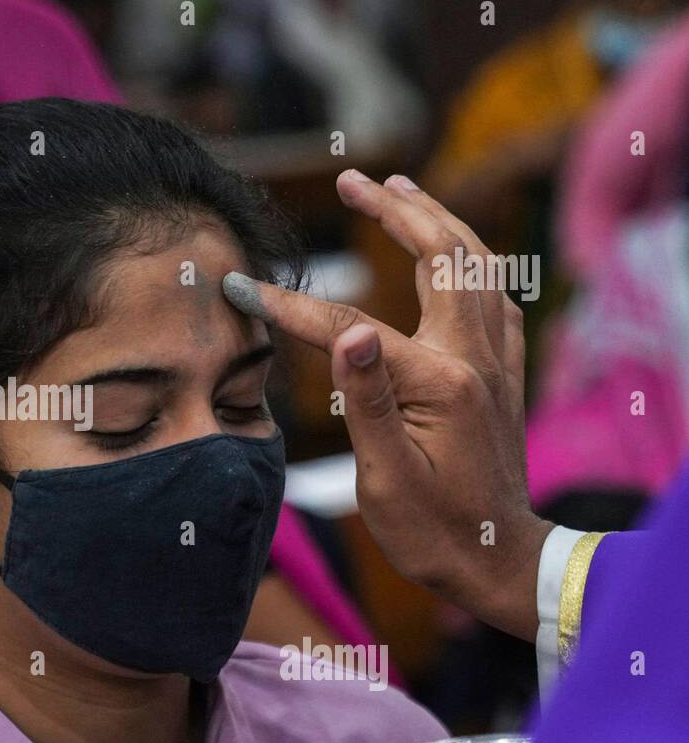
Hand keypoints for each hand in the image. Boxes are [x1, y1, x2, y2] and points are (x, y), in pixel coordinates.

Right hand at [223, 170, 551, 638]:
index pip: (349, 327)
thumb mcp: (386, 478)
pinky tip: (454, 254)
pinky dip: (471, 257)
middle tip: (352, 179)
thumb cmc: (434, 532)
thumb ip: (368, 400)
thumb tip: (346, 332)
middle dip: (395, 209)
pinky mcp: (503, 374)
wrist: (499, 563)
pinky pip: (495, 294)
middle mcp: (474, 357)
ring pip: (477, 264)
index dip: (290, 306)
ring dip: (437, 218)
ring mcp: (495, 362)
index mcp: (439, 382)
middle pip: (441, 257)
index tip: (240, 286)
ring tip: (400, 187)